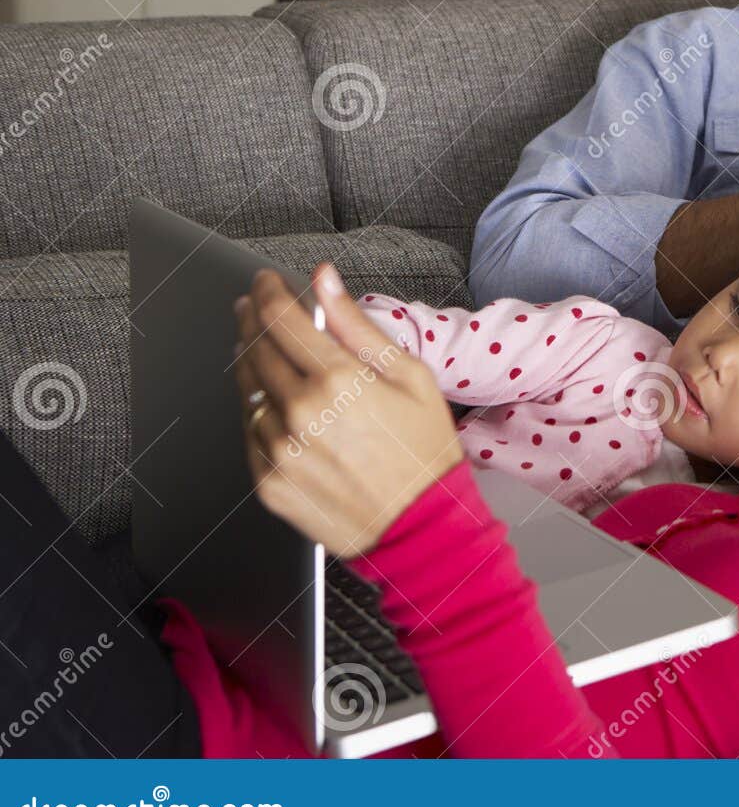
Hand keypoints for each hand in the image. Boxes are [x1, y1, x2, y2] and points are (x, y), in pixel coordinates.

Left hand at [233, 262, 463, 556]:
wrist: (419, 527)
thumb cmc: (423, 449)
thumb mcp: (409, 376)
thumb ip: (358, 326)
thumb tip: (325, 280)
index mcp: (336, 380)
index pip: (281, 318)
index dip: (268, 291)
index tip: (266, 281)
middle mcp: (298, 412)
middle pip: (254, 349)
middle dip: (252, 319)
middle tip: (255, 306)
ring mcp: (278, 450)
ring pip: (246, 391)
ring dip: (249, 362)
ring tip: (262, 350)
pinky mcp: (267, 482)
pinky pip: (249, 433)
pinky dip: (257, 409)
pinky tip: (273, 402)